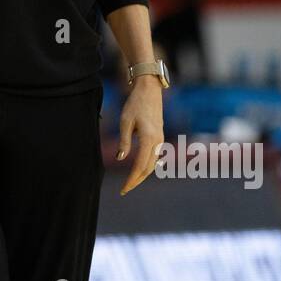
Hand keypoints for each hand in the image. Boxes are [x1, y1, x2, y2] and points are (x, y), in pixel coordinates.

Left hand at [116, 75, 164, 195]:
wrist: (150, 90)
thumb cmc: (135, 104)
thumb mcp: (125, 121)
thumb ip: (124, 142)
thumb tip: (120, 159)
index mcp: (148, 138)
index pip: (140, 166)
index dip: (131, 179)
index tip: (123, 189)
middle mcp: (157, 141)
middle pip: (148, 169)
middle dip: (136, 181)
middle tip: (125, 190)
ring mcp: (160, 139)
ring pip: (152, 164)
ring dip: (142, 175)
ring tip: (130, 182)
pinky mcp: (160, 137)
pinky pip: (154, 157)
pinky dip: (147, 166)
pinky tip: (139, 170)